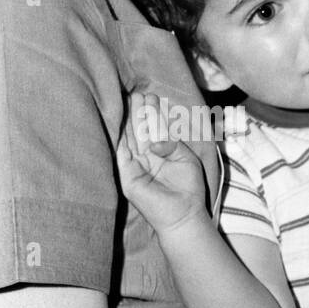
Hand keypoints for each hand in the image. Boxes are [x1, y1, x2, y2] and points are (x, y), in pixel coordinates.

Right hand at [116, 90, 208, 233]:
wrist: (184, 214)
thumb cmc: (189, 189)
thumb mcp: (186, 159)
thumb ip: (171, 144)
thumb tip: (154, 140)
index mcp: (157, 153)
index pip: (151, 129)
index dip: (150, 113)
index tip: (150, 96)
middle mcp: (143, 157)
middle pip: (138, 130)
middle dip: (137, 112)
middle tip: (137, 93)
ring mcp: (133, 166)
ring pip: (128, 138)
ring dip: (129, 120)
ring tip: (131, 101)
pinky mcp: (126, 176)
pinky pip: (120, 154)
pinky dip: (119, 138)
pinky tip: (120, 122)